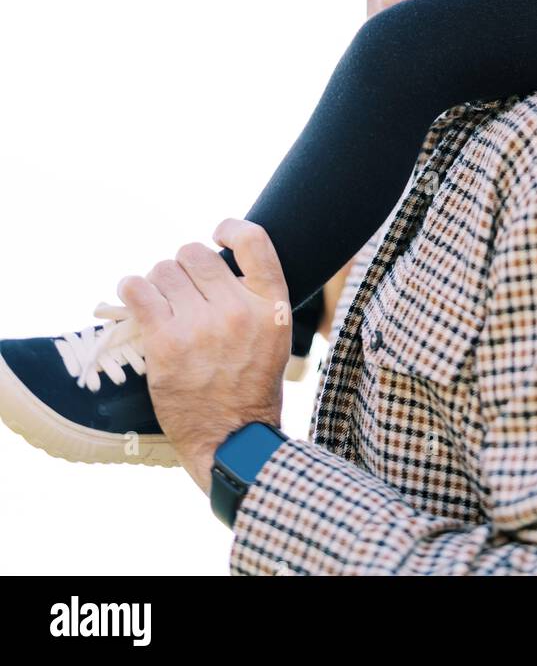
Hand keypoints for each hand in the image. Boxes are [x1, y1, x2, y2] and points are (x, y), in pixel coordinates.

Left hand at [117, 219, 292, 494]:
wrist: (233, 439)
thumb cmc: (251, 385)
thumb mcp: (273, 335)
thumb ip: (254, 296)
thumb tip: (216, 258)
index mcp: (270, 305)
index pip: (254, 240)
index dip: (231, 228)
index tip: (218, 233)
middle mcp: (237, 310)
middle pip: (197, 253)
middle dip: (185, 266)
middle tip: (183, 288)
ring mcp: (200, 326)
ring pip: (164, 269)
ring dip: (159, 280)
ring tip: (161, 300)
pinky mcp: (166, 343)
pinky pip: (138, 291)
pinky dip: (132, 288)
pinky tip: (135, 294)